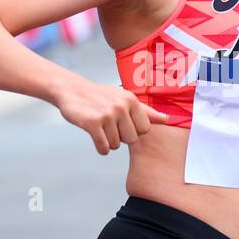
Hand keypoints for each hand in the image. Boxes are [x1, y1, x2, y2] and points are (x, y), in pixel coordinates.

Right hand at [55, 78, 169, 154]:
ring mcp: (107, 115)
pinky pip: (104, 148)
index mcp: (131, 100)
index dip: (133, 130)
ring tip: (101, 127)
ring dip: (109, 141)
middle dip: (121, 137)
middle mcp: (121, 106)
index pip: (145, 129)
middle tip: (110, 125)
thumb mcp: (125, 99)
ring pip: (116, 145)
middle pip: (132, 139)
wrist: (72, 91)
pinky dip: (100, 147)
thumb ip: (146, 111)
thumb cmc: (101, 96)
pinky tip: (95, 136)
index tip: (123, 122)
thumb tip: (167, 119)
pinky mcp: (92, 123)